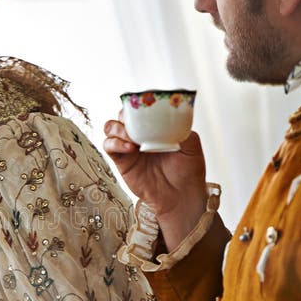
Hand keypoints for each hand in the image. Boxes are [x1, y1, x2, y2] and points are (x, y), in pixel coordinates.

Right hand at [103, 118, 207, 249]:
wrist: (181, 196)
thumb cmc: (188, 170)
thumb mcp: (192, 145)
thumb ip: (181, 129)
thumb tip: (170, 119)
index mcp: (155, 126)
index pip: (140, 108)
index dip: (138, 103)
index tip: (144, 105)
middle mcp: (139, 134)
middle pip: (122, 114)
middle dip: (126, 114)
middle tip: (138, 123)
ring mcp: (128, 147)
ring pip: (110, 127)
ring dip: (118, 128)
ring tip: (133, 139)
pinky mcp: (121, 161)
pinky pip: (108, 146)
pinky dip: (114, 143)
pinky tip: (130, 148)